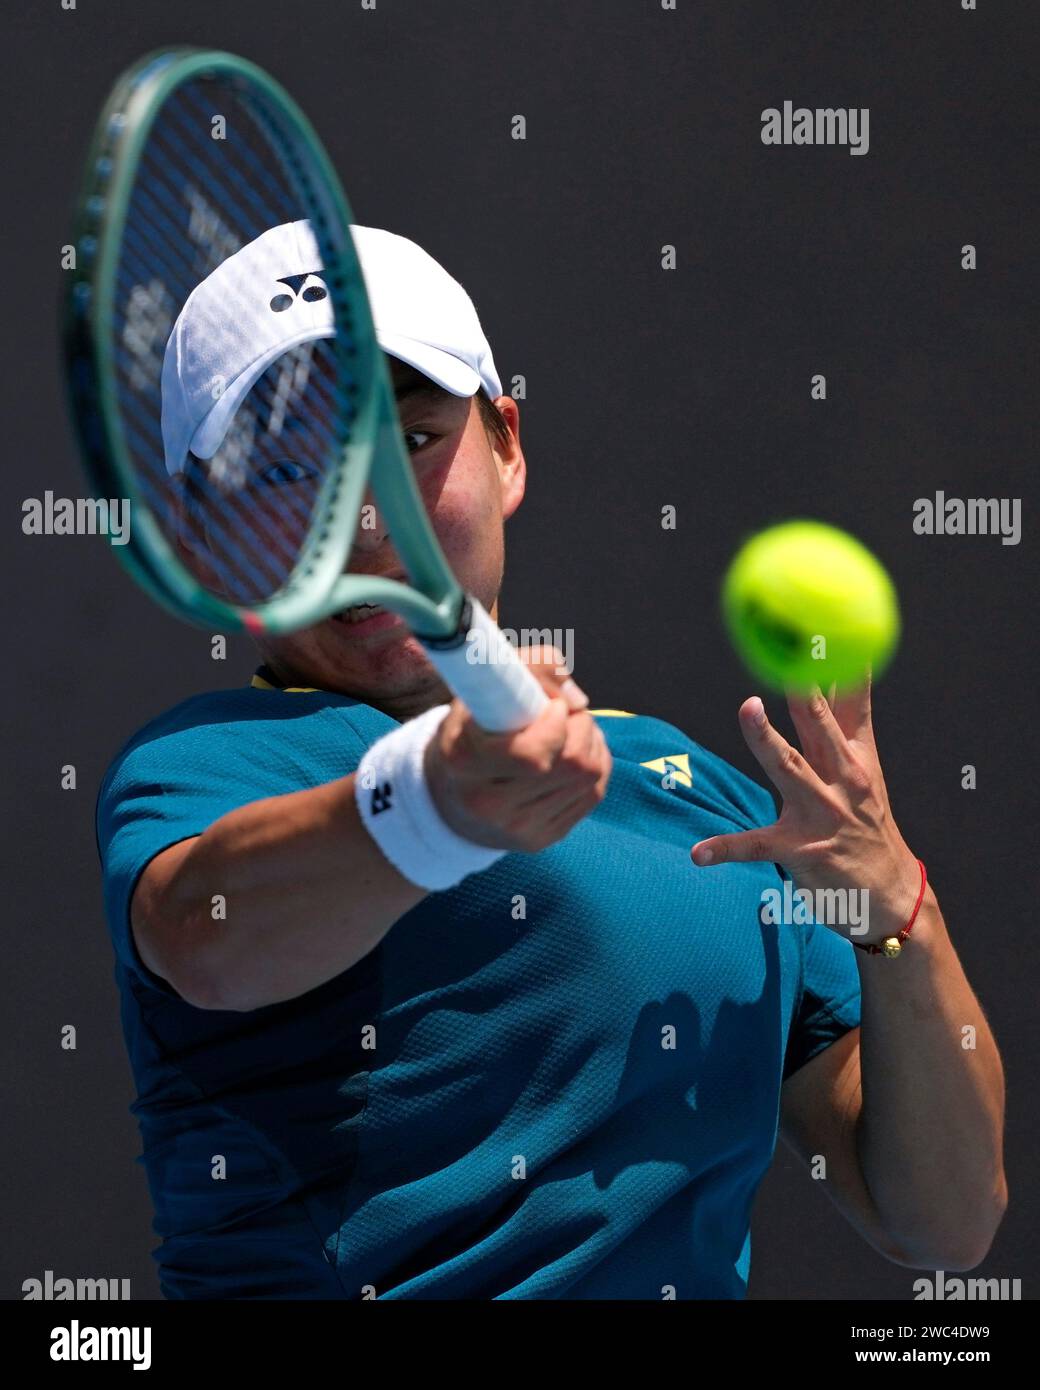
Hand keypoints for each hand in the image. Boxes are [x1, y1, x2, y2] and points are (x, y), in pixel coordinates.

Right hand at [424, 646, 611, 852]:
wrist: (448, 798)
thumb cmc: (469, 733)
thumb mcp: (479, 693)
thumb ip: (526, 670)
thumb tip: (576, 696)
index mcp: (466, 763)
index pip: (533, 755)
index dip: (556, 725)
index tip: (551, 705)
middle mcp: (491, 805)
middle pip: (573, 765)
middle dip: (581, 725)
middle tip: (566, 711)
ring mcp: (520, 828)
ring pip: (589, 778)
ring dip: (591, 742)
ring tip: (570, 729)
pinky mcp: (543, 838)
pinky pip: (594, 793)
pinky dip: (596, 764)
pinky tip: (575, 753)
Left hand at [690, 675, 921, 942]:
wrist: (889, 895)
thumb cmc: (867, 823)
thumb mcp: (865, 771)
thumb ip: (848, 722)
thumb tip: (844, 668)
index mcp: (855, 759)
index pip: (853, 704)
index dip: (843, 668)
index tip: (830, 633)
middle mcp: (842, 781)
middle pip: (820, 726)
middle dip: (807, 692)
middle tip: (792, 659)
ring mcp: (821, 815)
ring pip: (789, 768)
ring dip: (766, 737)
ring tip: (748, 707)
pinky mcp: (799, 851)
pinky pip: (754, 846)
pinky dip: (724, 849)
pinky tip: (698, 854)